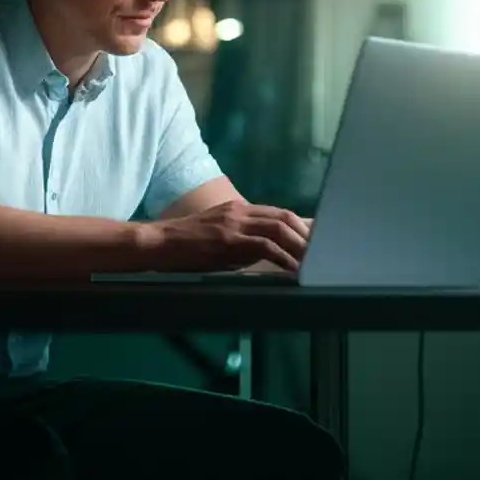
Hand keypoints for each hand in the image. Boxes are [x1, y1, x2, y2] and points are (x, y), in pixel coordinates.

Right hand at [139, 200, 311, 271]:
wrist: (156, 243)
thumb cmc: (185, 245)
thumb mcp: (218, 234)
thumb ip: (243, 239)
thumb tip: (270, 254)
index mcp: (239, 208)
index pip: (279, 213)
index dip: (301, 225)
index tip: (318, 239)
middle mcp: (240, 212)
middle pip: (285, 217)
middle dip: (306, 235)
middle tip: (323, 252)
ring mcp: (234, 224)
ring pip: (279, 229)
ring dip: (300, 247)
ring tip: (314, 262)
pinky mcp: (227, 240)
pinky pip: (264, 247)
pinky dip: (283, 258)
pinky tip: (292, 270)